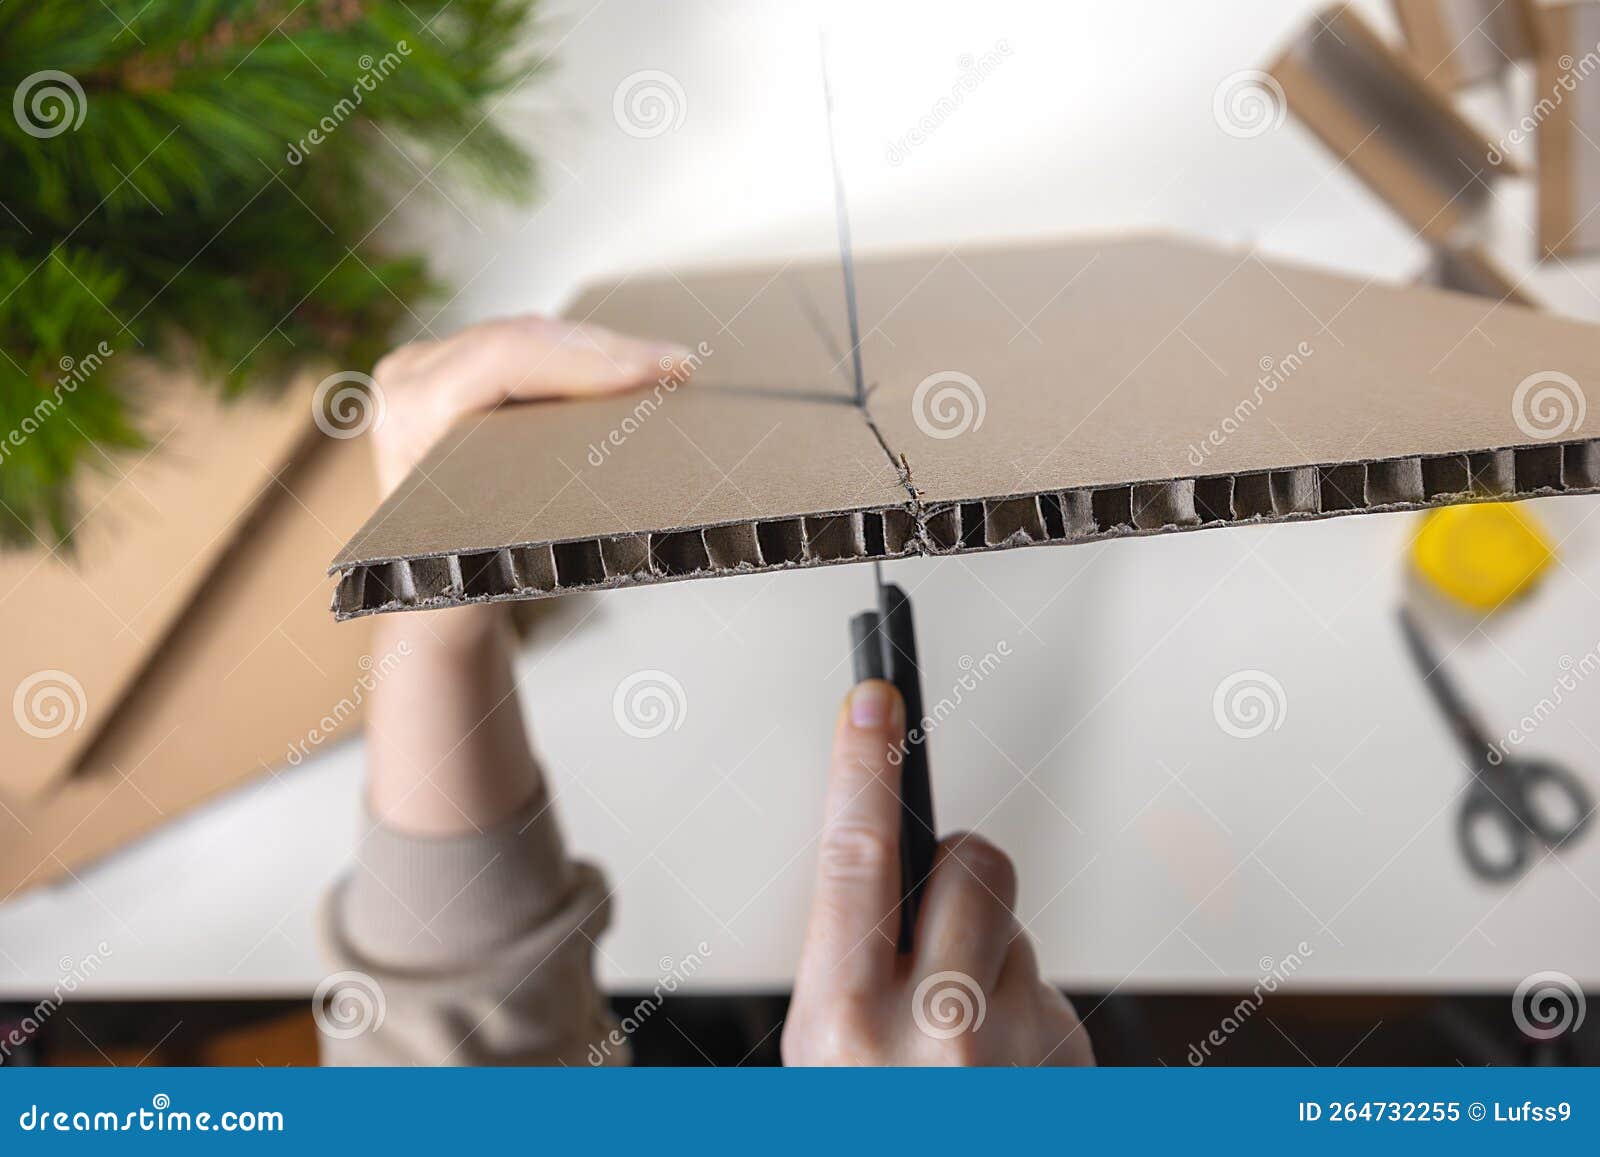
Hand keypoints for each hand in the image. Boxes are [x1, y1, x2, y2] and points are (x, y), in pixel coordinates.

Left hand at [360, 316, 686, 833]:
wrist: (426, 591)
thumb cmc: (458, 582)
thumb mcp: (497, 558)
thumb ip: (540, 518)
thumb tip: (624, 473)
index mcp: (410, 416)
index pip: (504, 357)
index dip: (588, 357)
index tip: (656, 370)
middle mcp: (408, 378)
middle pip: (525, 336)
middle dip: (610, 349)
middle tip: (678, 367)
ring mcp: (426, 366)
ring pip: (531, 333)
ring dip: (602, 349)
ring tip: (664, 367)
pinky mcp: (451, 366)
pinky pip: (528, 344)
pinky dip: (582, 355)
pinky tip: (630, 369)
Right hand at [782, 680, 1093, 1065]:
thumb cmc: (871, 1121)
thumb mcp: (824, 1046)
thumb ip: (850, 955)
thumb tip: (886, 863)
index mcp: (848, 1022)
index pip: (856, 855)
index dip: (864, 764)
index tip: (874, 699)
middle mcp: (937, 1030)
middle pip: (972, 863)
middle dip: (962, 870)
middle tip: (939, 924)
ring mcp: (1015, 1043)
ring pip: (1015, 925)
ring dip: (991, 958)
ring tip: (964, 1033)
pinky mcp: (1070, 1053)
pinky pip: (1046, 985)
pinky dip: (1022, 1011)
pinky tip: (1000, 1062)